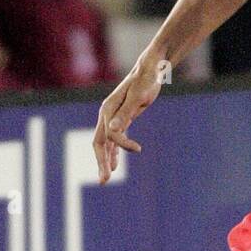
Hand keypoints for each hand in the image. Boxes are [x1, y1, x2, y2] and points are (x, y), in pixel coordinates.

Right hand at [93, 51, 168, 183]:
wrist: (151, 68)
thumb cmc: (146, 80)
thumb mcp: (138, 97)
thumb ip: (125, 114)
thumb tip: (112, 130)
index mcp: (108, 109)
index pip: (109, 134)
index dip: (121, 144)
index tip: (138, 149)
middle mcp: (107, 114)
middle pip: (99, 142)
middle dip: (101, 162)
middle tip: (103, 181)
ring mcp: (113, 117)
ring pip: (105, 143)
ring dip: (106, 160)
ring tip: (106, 178)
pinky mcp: (122, 118)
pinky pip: (114, 139)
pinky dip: (114, 151)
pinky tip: (115, 164)